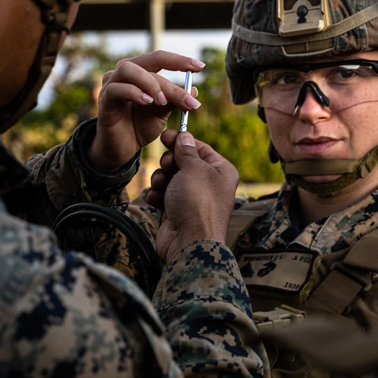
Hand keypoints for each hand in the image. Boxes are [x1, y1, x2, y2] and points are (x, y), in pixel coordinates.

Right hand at [88, 52, 203, 172]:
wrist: (122, 148)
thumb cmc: (140, 126)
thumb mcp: (162, 112)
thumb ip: (175, 100)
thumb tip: (194, 90)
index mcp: (140, 71)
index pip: (160, 58)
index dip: (180, 60)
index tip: (200, 66)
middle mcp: (124, 72)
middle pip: (148, 61)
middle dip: (170, 76)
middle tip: (186, 96)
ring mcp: (111, 84)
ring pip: (129, 70)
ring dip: (150, 83)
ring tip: (162, 101)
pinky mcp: (103, 100)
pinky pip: (116, 89)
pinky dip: (134, 93)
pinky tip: (147, 102)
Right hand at [152, 130, 238, 261]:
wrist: (189, 241)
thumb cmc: (197, 202)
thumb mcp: (193, 168)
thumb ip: (186, 151)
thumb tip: (185, 136)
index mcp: (221, 171)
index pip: (200, 148)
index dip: (182, 141)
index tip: (165, 135)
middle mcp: (209, 184)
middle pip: (184, 162)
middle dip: (170, 162)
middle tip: (167, 166)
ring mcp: (193, 198)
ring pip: (170, 178)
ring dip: (161, 179)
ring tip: (161, 186)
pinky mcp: (177, 211)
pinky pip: (163, 195)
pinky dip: (157, 195)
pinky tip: (156, 200)